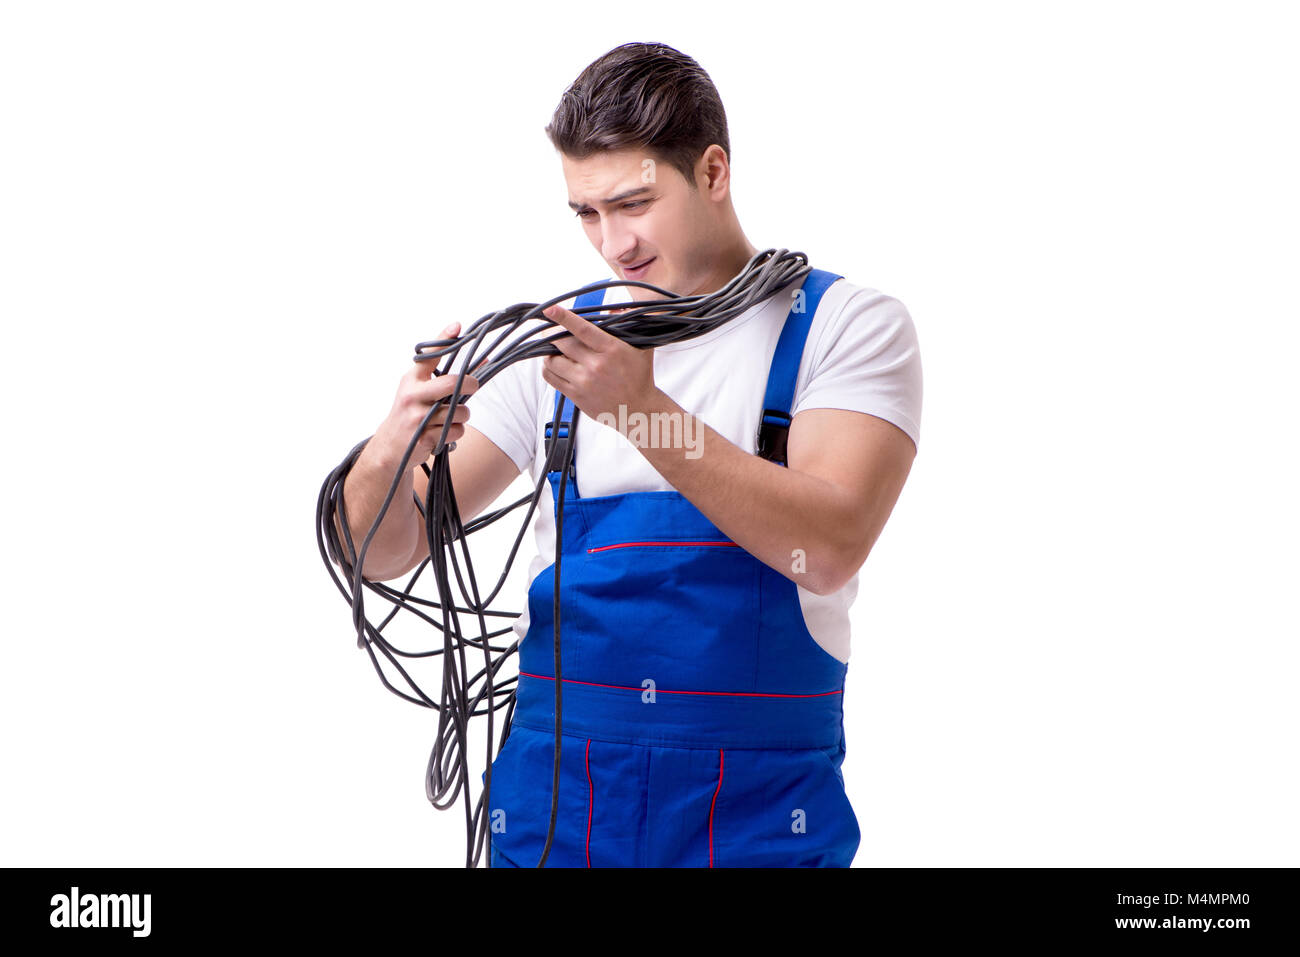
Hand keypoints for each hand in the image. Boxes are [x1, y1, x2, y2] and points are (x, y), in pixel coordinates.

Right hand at [374, 321, 479, 465]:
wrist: (390, 446)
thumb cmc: (411, 412)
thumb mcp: (420, 390)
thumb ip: (445, 377)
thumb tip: (484, 360)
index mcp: (411, 380)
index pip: (429, 356)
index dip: (443, 340)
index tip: (457, 327)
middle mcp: (413, 395)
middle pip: (452, 384)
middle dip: (470, 384)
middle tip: (473, 385)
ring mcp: (418, 417)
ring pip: (460, 411)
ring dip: (462, 415)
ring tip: (449, 418)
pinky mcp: (424, 437)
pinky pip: (457, 431)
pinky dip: (456, 432)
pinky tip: (442, 432)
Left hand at [539, 303, 658, 421]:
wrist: (638, 410)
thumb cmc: (639, 377)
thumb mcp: (643, 347)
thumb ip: (630, 325)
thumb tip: (613, 310)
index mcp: (611, 349)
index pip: (582, 329)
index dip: (563, 318)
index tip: (550, 309)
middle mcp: (595, 365)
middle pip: (561, 343)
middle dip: (551, 333)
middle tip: (549, 329)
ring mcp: (583, 382)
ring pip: (552, 360)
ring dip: (549, 351)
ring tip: (553, 348)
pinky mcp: (575, 395)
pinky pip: (551, 377)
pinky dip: (548, 367)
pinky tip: (555, 363)